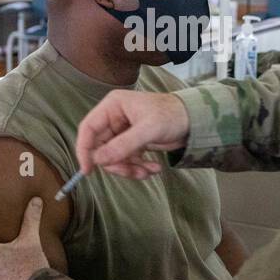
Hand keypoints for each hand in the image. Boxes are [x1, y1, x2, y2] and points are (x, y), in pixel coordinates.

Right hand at [74, 90, 189, 179]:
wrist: (194, 121)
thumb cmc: (172, 115)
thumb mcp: (148, 129)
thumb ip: (123, 145)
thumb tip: (98, 160)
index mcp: (113, 106)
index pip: (88, 128)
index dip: (85, 150)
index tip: (88, 170)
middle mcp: (114, 118)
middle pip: (101, 148)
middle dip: (116, 163)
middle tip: (131, 172)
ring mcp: (123, 132)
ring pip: (113, 157)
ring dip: (129, 168)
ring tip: (147, 171)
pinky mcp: (132, 143)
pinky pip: (126, 160)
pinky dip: (138, 168)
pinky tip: (154, 168)